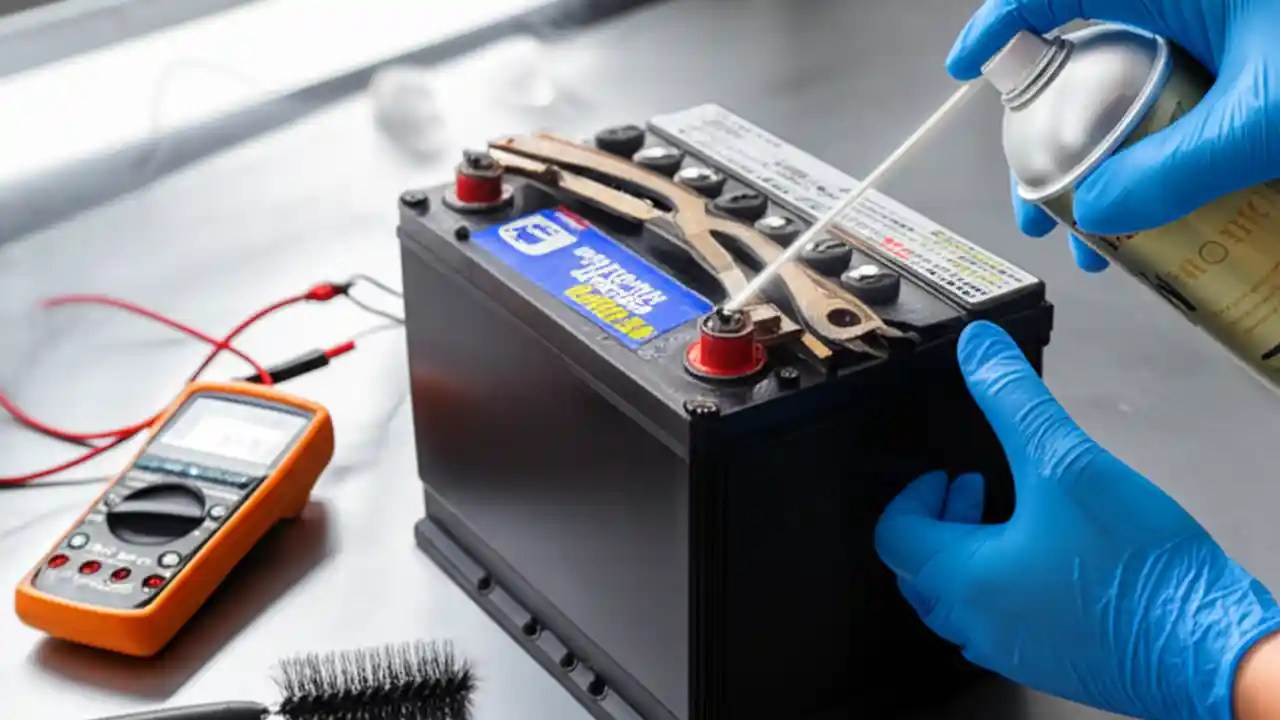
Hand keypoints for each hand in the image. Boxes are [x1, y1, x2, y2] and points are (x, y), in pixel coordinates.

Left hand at [875, 321, 1279, 718]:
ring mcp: (1013, 652)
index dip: (914, 496)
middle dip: (941, 523)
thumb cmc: (1138, 567)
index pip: (895, 537)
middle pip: (919, 572)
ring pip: (957, 602)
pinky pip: (1000, 624)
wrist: (1210, 648)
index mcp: (964, 580)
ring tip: (1014, 519)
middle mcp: (978, 625)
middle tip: (976, 490)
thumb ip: (1012, 399)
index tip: (949, 475)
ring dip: (969, 554)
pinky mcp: (1051, 663)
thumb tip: (976, 346)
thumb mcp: (1066, 460)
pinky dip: (1003, 586)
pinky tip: (1053, 560)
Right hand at [950, 0, 1279, 272]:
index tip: (964, 68)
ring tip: (1102, 237)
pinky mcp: (1244, 63)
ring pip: (1127, 95)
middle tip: (1038, 202)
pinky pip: (1176, 108)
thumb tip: (1095, 211)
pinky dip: (1154, 159)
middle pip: (1080, 63)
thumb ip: (1179, 167)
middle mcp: (1186, 4)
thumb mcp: (1263, 117)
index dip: (997, 25)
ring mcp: (1217, 33)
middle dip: (1047, 140)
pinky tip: (1162, 215)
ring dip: (1101, 165)